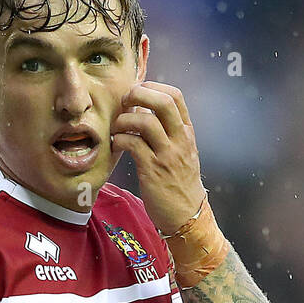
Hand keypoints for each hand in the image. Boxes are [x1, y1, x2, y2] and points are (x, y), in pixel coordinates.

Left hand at [109, 81, 206, 233]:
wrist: (187, 215)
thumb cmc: (179, 183)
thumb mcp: (181, 152)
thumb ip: (167, 131)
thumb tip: (143, 109)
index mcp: (186, 132)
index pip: (175, 96)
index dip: (152, 87)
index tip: (136, 93)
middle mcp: (180, 139)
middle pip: (162, 102)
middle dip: (138, 95)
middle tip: (123, 103)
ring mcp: (167, 154)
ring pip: (145, 122)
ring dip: (124, 120)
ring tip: (116, 129)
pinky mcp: (152, 170)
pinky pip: (133, 144)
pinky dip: (119, 140)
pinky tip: (116, 145)